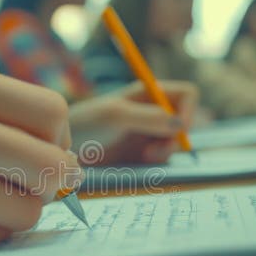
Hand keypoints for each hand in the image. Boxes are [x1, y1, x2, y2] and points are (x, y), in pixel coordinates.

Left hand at [69, 80, 197, 164]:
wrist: (66, 148)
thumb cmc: (87, 123)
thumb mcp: (116, 116)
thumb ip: (148, 117)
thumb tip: (180, 124)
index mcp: (149, 93)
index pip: (187, 94)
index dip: (189, 109)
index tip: (179, 128)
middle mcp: (153, 111)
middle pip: (185, 121)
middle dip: (176, 137)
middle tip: (156, 149)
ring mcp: (149, 132)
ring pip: (175, 142)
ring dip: (166, 151)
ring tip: (146, 156)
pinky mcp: (143, 152)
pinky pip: (163, 157)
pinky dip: (158, 161)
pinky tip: (141, 161)